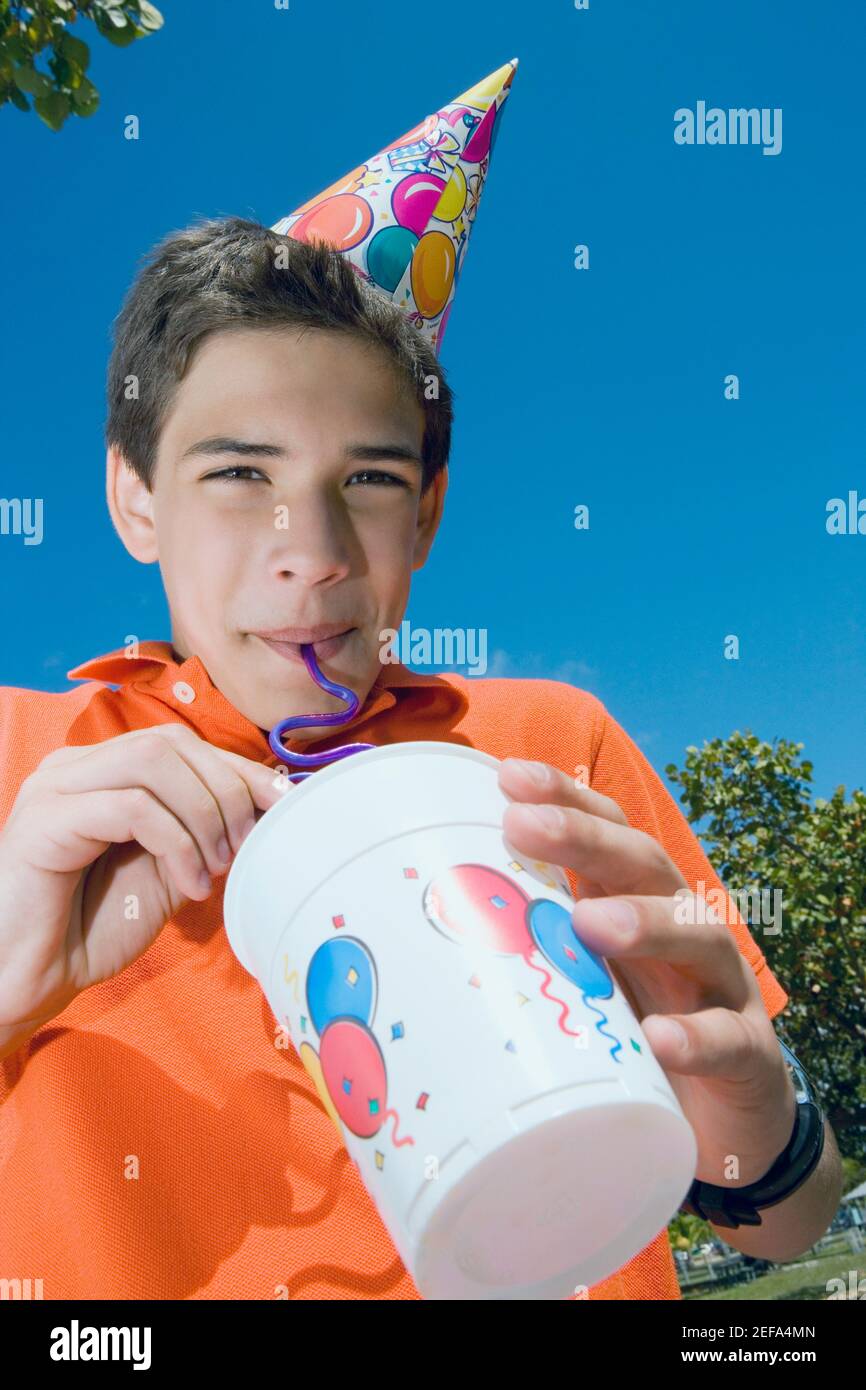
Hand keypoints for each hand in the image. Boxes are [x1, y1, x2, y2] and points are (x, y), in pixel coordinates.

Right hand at [0, 723, 286, 1038]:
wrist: (23, 982)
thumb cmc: (87, 931)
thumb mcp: (166, 872)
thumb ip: (203, 834)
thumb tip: (265, 806)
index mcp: (100, 770)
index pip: (181, 744)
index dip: (239, 769)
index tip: (282, 803)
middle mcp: (75, 766)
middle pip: (172, 742)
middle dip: (226, 790)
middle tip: (242, 847)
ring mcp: (55, 786)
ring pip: (154, 762)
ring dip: (203, 812)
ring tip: (214, 865)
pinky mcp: (45, 818)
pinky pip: (130, 806)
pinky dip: (176, 841)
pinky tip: (189, 883)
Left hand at [498, 757, 796, 1187]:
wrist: (726, 1122)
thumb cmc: (632, 1040)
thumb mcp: (577, 988)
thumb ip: (523, 960)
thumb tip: (411, 947)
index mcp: (635, 907)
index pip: (608, 833)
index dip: (566, 799)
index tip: (508, 777)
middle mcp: (681, 932)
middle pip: (644, 866)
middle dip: (586, 839)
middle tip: (522, 824)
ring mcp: (719, 990)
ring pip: (697, 936)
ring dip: (646, 923)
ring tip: (591, 923)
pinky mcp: (747, 1058)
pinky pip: (728, 1041)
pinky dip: (697, 1038)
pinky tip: (660, 1039)